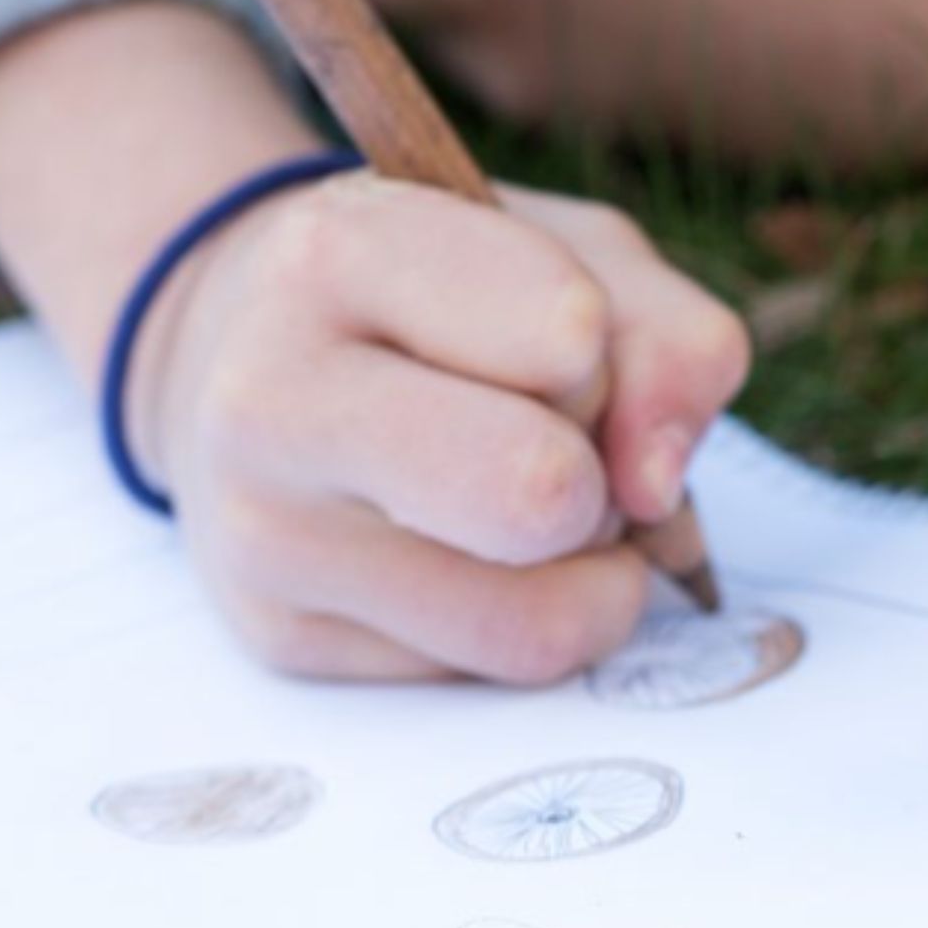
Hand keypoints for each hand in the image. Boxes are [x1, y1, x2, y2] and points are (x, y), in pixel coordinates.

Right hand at [136, 169, 749, 682]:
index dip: (600, 348)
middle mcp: (271, 396)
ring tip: (535, 504)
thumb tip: (656, 492)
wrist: (257, 351)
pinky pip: (487, 674)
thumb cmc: (454, 294)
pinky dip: (527, 616)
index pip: (569, 333)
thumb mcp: (577, 255)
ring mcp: (262, 534)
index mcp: (341, 253)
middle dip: (595, 475)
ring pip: (526, 620)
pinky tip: (476, 552)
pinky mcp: (282, 639)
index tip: (552, 336)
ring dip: (583, 569)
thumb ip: (670, 340)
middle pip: (536, 493)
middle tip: (559, 441)